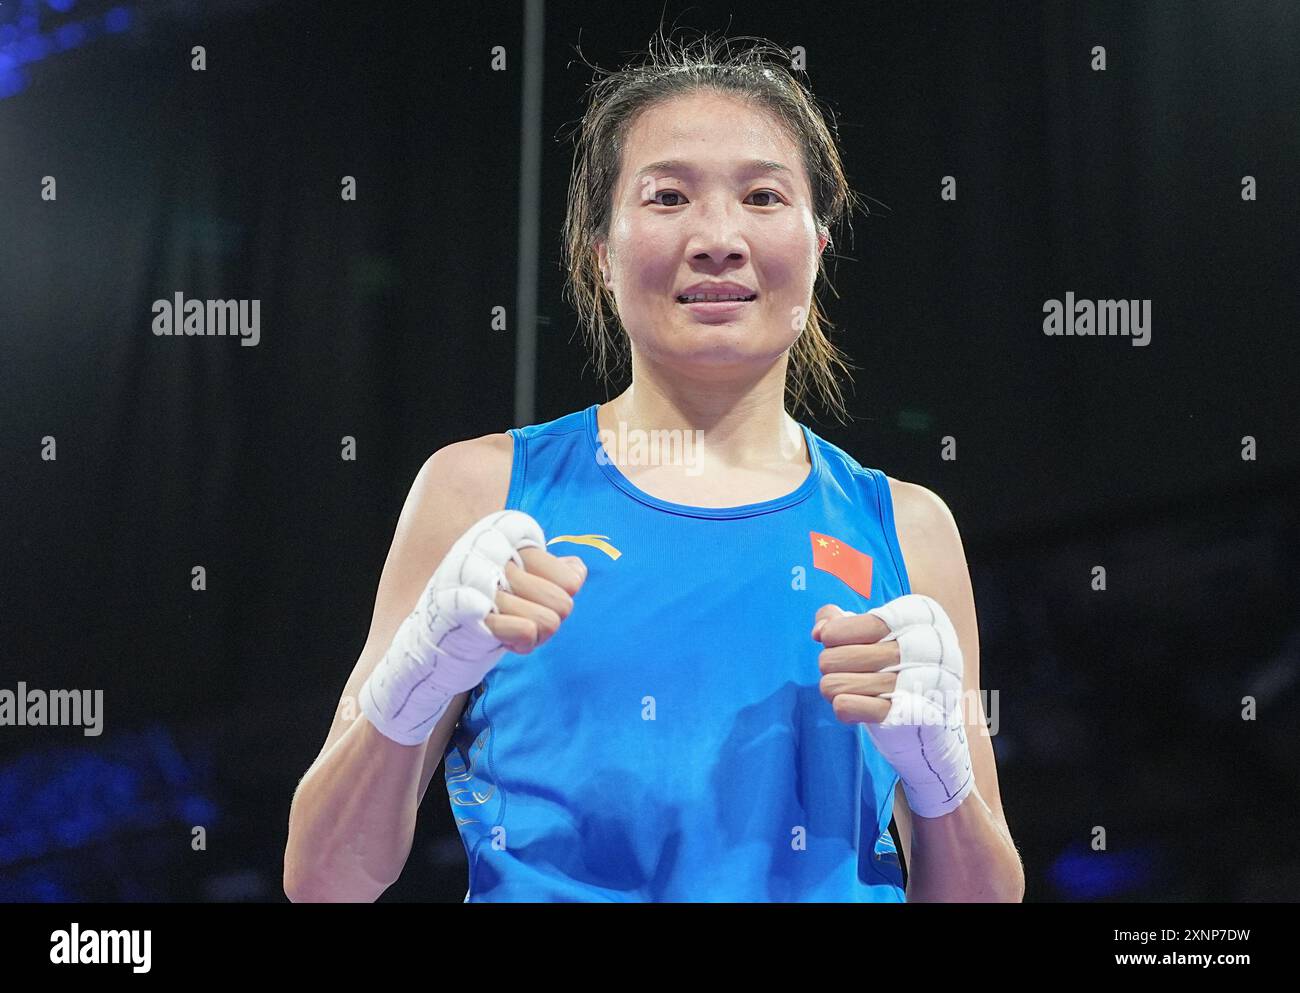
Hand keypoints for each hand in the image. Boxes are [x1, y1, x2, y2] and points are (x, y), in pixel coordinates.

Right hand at [359, 510, 586, 745]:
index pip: (570, 576)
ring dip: (536, 635)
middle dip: (551, 619)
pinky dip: (522, 643)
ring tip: (511, 628)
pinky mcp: (469, 613)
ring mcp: (477, 580)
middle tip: (524, 618)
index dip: (561, 597)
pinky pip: (528, 631)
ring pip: (550, 619)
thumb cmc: (482, 605)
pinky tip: (503, 640)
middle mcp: (490, 548)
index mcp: (504, 532)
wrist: (428, 642)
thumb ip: (550, 570)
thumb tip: (577, 570)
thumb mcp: (518, 578)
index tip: (534, 595)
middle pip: (563, 599)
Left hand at [813, 593, 973, 817]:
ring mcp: (923, 683)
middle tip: (843, 671)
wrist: (933, 720)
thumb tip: (819, 630)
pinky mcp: (910, 718)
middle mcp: (930, 646)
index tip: (831, 641)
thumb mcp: (873, 633)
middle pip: (839, 655)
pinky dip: (842, 707)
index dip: (834, 634)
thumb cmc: (895, 666)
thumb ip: (839, 621)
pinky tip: (850, 704)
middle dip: (830, 665)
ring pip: (836, 684)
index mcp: (922, 616)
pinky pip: (848, 708)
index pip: (862, 623)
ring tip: (849, 689)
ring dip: (834, 688)